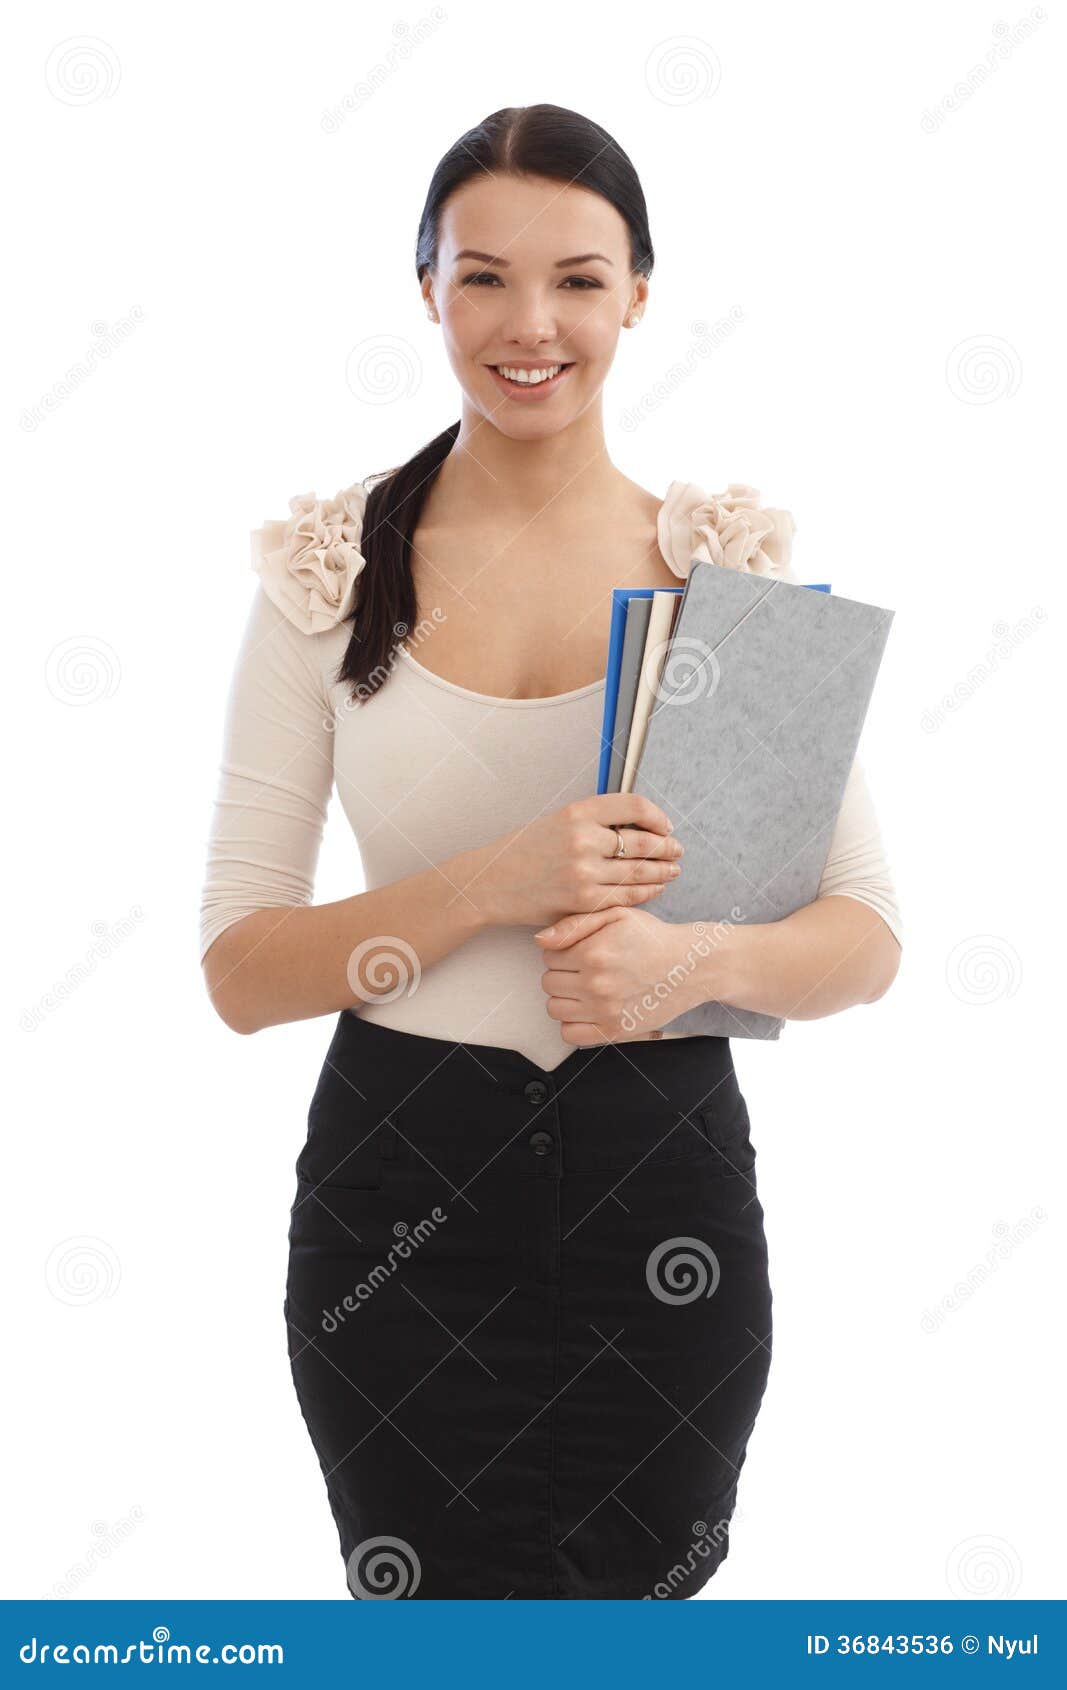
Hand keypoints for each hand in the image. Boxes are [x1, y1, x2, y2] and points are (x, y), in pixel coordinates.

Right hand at [473, 794, 683, 928]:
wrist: (491, 883)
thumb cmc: (524, 852)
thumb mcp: (557, 821)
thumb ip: (594, 821)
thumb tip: (637, 826)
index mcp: (577, 812)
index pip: (635, 807)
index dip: (657, 817)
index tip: (665, 825)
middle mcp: (583, 839)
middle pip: (644, 841)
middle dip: (667, 848)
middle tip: (677, 851)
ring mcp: (584, 872)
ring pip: (638, 872)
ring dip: (662, 872)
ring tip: (672, 871)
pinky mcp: (583, 900)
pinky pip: (625, 896)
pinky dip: (645, 892)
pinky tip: (654, 889)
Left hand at [533, 906, 708, 1045]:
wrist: (690, 966)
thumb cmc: (652, 937)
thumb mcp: (616, 915)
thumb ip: (574, 924)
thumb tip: (539, 941)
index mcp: (593, 953)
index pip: (548, 956)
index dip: (562, 951)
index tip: (581, 950)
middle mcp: (597, 984)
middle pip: (548, 982)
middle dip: (562, 973)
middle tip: (585, 969)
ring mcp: (605, 1011)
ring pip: (555, 1008)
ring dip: (565, 998)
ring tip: (587, 988)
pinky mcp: (615, 1031)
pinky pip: (570, 1034)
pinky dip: (573, 1023)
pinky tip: (589, 1009)